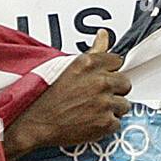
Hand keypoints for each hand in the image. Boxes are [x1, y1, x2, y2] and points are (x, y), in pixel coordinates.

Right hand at [6, 30, 129, 159]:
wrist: (35, 122)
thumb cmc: (46, 96)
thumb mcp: (67, 66)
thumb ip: (93, 51)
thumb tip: (104, 35)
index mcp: (89, 64)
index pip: (117, 61)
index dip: (109, 71)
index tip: (102, 78)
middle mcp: (99, 81)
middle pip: (125, 83)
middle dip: (114, 90)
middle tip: (97, 96)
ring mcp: (104, 103)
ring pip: (124, 104)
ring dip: (112, 109)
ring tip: (92, 110)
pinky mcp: (105, 123)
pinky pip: (117, 123)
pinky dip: (106, 125)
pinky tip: (91, 121)